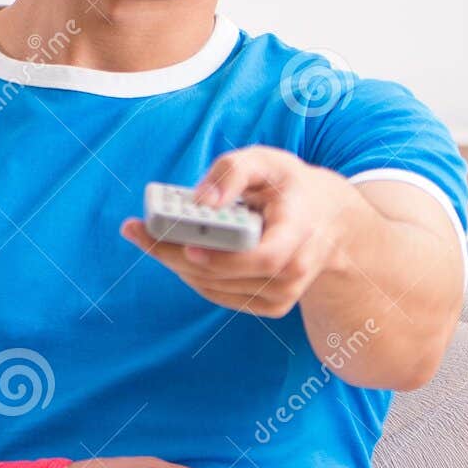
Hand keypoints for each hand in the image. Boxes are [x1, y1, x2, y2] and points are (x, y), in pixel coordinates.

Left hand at [119, 147, 359, 317]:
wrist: (328, 221)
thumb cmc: (289, 186)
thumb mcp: (268, 161)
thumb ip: (233, 172)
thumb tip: (202, 201)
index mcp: (300, 231)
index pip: (266, 259)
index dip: (225, 259)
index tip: (186, 246)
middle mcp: (295, 270)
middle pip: (227, 275)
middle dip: (176, 254)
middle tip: (139, 230)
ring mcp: (283, 294)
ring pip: (216, 287)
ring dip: (176, 263)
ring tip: (147, 235)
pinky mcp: (271, 306)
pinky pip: (219, 295)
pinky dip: (192, 274)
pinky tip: (174, 250)